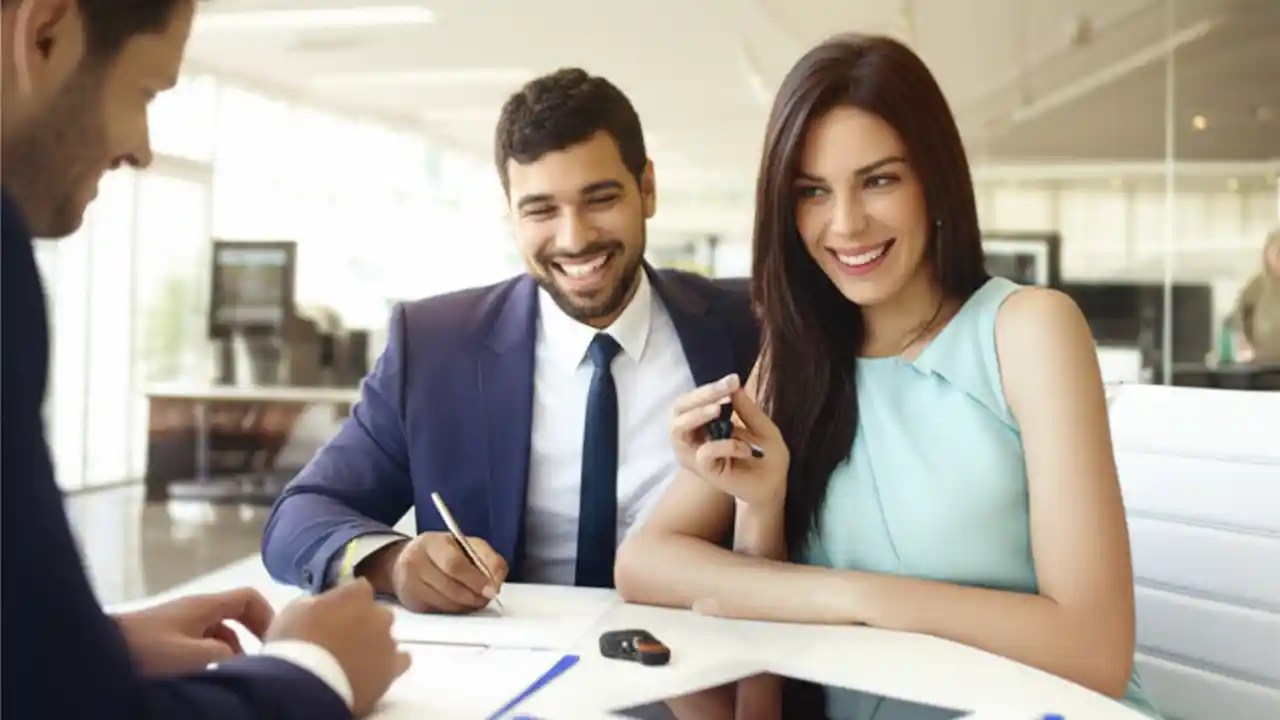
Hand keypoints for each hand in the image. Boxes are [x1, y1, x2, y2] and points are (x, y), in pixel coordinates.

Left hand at [114, 587, 272, 675]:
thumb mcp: (195, 655)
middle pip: (234, 622)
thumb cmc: (144, 652)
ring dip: (225, 658)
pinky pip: (195, 648)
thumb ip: (227, 653)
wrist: (92, 655)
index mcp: (204, 605)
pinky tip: (201, 681)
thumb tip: (244, 660)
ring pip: (215, 638)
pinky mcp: (160, 642)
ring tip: (224, 680)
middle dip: (247, 646)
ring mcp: (176, 626)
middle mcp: (193, 611)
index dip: (267, 618)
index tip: (273, 645)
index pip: (249, 599)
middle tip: (251, 670)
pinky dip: (206, 663)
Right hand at [268, 579, 410, 716]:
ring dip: (374, 642)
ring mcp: (388, 641)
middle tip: (341, 636)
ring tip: (353, 658)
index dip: (346, 599)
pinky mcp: (393, 668)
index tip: (332, 610)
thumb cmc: (296, 641)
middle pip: (376, 611)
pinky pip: (400, 660)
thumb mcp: (297, 609)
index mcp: (357, 594)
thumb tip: (325, 604)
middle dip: (363, 620)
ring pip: (387, 636)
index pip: (358, 587)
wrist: (307, 684)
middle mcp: (379, 613)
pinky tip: (374, 670)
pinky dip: (389, 663)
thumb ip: (319, 602)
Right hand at [366, 532, 507, 613]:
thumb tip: (496, 581)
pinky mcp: (411, 602)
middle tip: (487, 597)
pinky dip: (455, 610)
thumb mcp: (465, 545)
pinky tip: (460, 603)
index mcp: (432, 542)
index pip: (454, 563)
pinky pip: (439, 611)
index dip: (475, 579)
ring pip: (446, 602)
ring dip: (467, 605)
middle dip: (474, 595)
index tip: (491, 588)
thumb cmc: (441, 553)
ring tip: (476, 600)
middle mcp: (416, 562)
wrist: (404, 561)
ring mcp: (410, 583)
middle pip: (450, 585)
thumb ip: (487, 558)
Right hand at [669, 373, 789, 508]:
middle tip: (724, 393)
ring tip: (720, 409)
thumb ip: (747, 409)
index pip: (694, 400)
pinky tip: (744, 449)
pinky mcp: (704, 471)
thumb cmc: (766, 455)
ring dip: (698, 415)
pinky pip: (704, 453)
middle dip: (699, 396)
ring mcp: (696, 454)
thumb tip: (734, 387)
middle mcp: (695, 437)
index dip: (709, 388)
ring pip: (678, 430)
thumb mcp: (762, 427)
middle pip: (679, 409)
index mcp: (705, 422)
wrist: (774, 485)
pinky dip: (724, 445)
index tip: (733, 380)